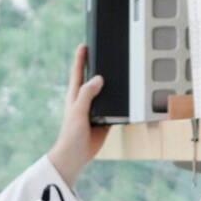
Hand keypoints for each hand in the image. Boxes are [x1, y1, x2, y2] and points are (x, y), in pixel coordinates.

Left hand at [47, 44, 109, 188]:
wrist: (75, 156)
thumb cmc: (71, 135)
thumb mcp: (78, 112)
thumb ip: (87, 94)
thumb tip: (98, 78)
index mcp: (76, 96)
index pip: (78, 73)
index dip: (81, 58)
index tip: (84, 44)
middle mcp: (86, 101)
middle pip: (94, 79)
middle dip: (99, 66)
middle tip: (106, 52)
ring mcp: (96, 110)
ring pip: (106, 92)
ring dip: (113, 84)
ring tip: (121, 69)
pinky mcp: (105, 119)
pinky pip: (115, 107)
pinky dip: (121, 101)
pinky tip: (129, 94)